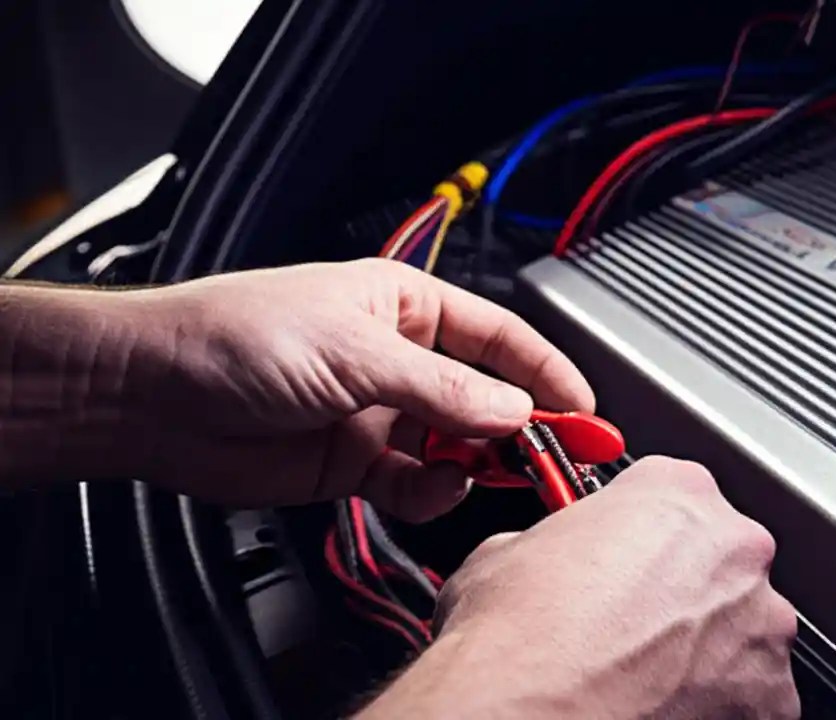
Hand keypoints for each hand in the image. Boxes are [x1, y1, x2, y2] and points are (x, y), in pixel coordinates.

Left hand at [117, 259, 593, 518]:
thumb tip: (513, 410)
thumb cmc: (235, 336)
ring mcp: (378, 413)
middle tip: (555, 454)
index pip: (499, 338)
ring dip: (474, 463)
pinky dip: (431, 493)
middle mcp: (399, 359)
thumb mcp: (355, 352)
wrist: (154, 395)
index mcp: (405, 306)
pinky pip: (414, 484)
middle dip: (520, 426)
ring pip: (454, 446)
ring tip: (486, 472)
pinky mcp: (353, 463)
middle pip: (485, 396)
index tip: (584, 408)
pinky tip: (434, 490)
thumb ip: (442, 389)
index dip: (547, 371)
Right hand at [363, 457, 800, 718]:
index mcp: (678, 492)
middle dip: (683, 588)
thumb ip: (558, 541)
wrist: (529, 714)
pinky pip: (753, 693)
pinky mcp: (772, 696)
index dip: (640, 534)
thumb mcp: (509, 551)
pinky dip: (720, 700)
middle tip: (631, 622)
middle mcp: (735, 549)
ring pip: (742, 628)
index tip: (621, 557)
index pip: (674, 496)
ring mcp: (761, 624)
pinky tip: (667, 705)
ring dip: (706, 645)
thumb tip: (554, 561)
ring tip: (646, 672)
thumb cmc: (518, 637)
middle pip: (720, 559)